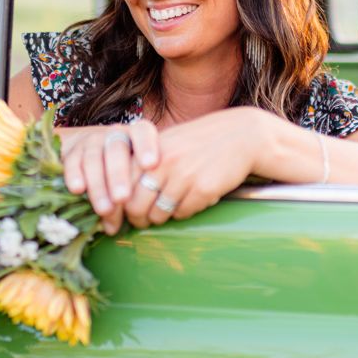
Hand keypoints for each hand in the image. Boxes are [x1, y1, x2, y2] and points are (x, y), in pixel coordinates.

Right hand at [60, 120, 159, 234]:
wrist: (92, 156)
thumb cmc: (128, 171)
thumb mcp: (141, 172)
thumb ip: (145, 185)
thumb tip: (148, 215)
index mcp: (137, 135)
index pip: (143, 132)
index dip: (147, 146)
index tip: (151, 164)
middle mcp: (115, 134)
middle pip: (117, 149)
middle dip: (119, 175)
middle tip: (123, 198)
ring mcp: (92, 141)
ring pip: (94, 159)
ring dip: (99, 185)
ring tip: (105, 209)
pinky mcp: (73, 152)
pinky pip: (73, 162)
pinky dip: (75, 176)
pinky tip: (78, 190)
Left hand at [123, 108, 267, 227]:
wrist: (241, 135)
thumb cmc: (200, 141)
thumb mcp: (167, 143)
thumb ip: (143, 163)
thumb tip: (119, 196)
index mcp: (149, 149)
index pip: (119, 186)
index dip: (116, 208)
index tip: (117, 217)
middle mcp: (163, 162)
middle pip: (135, 207)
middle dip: (137, 220)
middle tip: (143, 222)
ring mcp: (183, 176)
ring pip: (158, 215)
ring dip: (161, 218)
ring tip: (168, 209)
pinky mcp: (203, 189)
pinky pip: (182, 214)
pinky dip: (183, 212)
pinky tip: (191, 199)